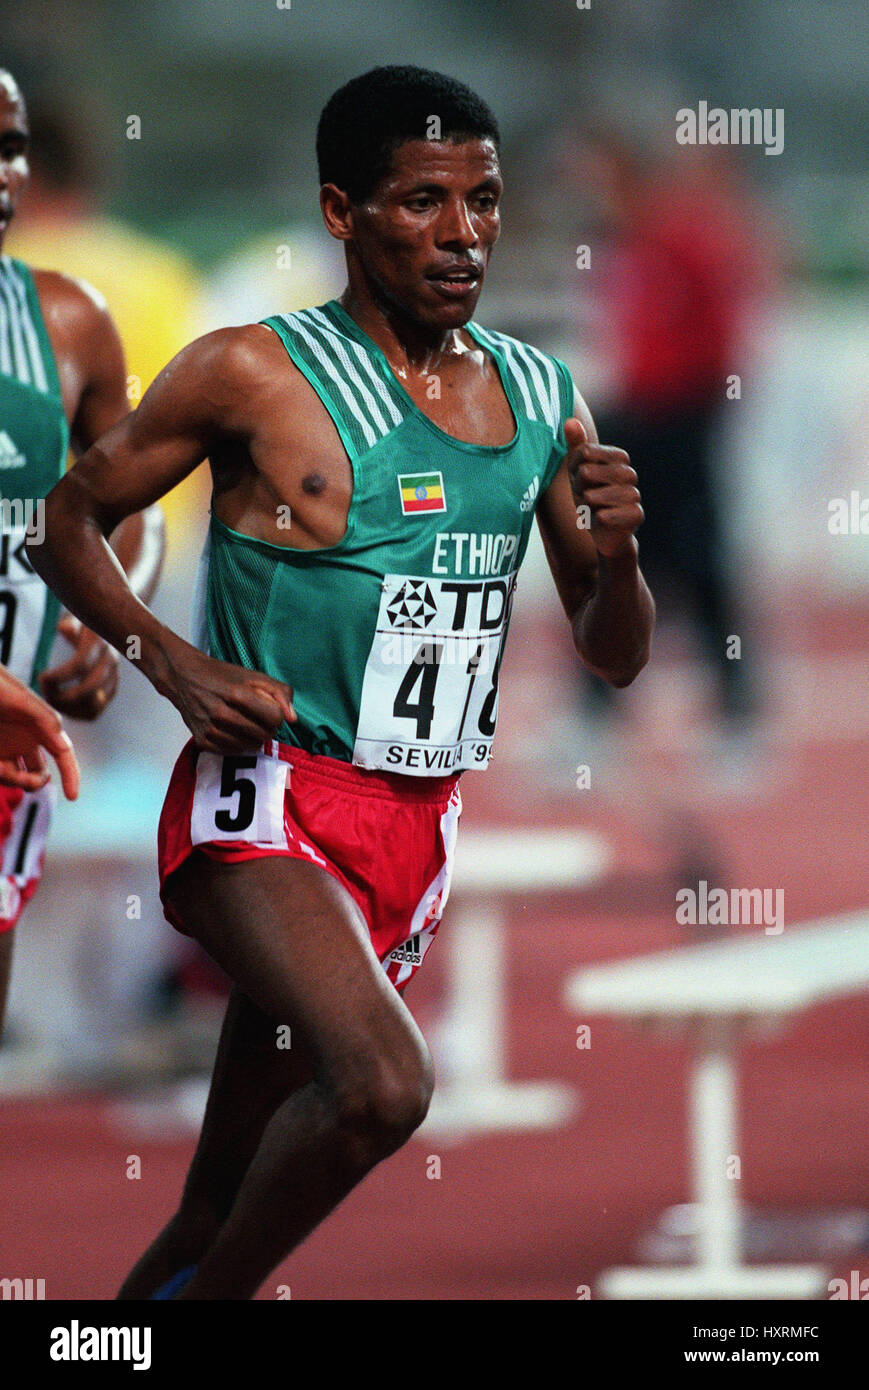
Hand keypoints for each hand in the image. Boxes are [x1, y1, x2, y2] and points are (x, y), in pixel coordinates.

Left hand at [0, 665, 79, 798]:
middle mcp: (25, 740)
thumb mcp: (24, 701)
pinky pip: (0, 776)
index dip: (71, 775)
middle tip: (23, 779)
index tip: (73, 796)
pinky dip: (0, 776)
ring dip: (12, 780)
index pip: (63, 755)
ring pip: (17, 778)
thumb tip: (65, 745)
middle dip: (35, 783)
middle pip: (39, 774)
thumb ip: (47, 720)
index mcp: (41, 727)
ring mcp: (6, 748)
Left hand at [39, 614, 119, 719]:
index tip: (42, 677)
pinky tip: (64, 704)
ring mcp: (114, 675)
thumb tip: (65, 630)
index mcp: (100, 641)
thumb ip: (70, 623)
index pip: (81, 666)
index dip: (58, 677)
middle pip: (90, 690)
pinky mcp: (113, 686)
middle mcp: (111, 660)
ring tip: (54, 701)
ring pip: (96, 705)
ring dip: (72, 709)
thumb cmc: (83, 618)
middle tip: (46, 693)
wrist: (109, 620)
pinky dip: (78, 712)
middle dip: (64, 698)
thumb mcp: (76, 614)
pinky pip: (98, 708)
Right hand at [163, 643, 296, 753]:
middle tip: (258, 716)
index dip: (277, 714)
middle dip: (267, 726)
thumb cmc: (222, 676)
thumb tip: (292, 719)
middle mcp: (222, 714)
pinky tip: (233, 730)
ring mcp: (211, 730)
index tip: (269, 709)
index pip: (275, 718)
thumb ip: (280, 692)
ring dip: (254, 737)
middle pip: (264, 734)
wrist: (184, 678)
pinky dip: (239, 744)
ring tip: (245, 722)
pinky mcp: (202, 742)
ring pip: (251, 746)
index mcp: (237, 694)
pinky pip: (234, 752)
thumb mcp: (254, 675)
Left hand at [565, 418, 643, 558]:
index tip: (576, 474)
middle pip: (598, 471)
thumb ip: (576, 446)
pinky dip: (607, 516)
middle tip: (580, 489)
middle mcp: (629, 474)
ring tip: (587, 503)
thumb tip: (570, 421)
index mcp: (617, 459)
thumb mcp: (578, 472)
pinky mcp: (636, 516)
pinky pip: (622, 514)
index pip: (591, 451)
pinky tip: (600, 517)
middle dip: (584, 481)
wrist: (603, 532)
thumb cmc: (589, 497)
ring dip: (593, 499)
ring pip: (611, 493)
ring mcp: (634, 495)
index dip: (578, 463)